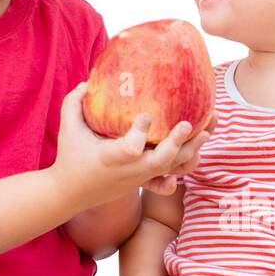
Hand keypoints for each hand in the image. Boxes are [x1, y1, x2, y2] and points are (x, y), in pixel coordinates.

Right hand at [50, 83, 209, 208]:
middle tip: (188, 123)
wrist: (72, 193)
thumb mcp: (68, 128)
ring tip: (207, 130)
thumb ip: (73, 103)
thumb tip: (85, 82)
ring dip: (191, 150)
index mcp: (109, 157)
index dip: (140, 134)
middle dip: (177, 143)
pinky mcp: (146, 180)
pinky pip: (173, 172)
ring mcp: (140, 177)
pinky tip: (196, 148)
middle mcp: (129, 170)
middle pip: (161, 161)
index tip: (146, 116)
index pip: (130, 149)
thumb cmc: (70, 156)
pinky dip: (186, 163)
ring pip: (173, 168)